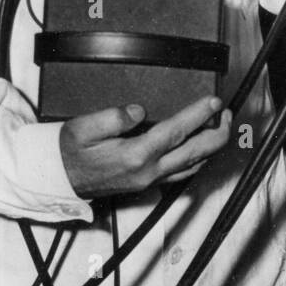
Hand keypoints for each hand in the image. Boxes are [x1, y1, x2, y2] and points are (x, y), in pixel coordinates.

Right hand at [60, 96, 231, 198]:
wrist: (59, 179)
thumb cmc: (70, 152)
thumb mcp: (82, 128)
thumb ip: (112, 118)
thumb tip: (139, 111)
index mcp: (135, 155)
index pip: (177, 132)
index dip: (199, 115)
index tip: (213, 102)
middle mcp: (148, 171)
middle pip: (196, 153)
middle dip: (218, 133)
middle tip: (225, 113)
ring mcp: (151, 181)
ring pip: (194, 166)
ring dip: (212, 147)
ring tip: (220, 126)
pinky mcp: (149, 184)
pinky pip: (183, 174)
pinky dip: (199, 160)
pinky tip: (202, 148)